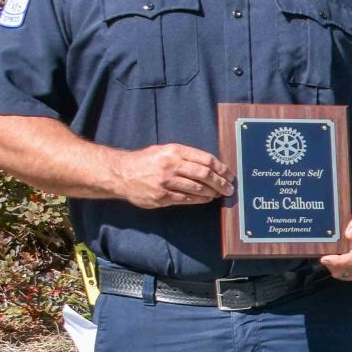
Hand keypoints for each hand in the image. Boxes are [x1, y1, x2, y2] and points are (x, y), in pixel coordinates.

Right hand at [112, 143, 230, 207]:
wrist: (121, 173)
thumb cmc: (146, 161)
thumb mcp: (164, 151)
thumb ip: (185, 157)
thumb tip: (212, 166)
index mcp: (174, 151)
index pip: (205, 159)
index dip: (221, 168)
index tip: (229, 174)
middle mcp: (171, 165)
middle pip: (205, 174)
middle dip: (221, 182)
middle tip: (229, 188)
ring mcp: (166, 182)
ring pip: (198, 188)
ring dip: (212, 192)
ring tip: (219, 193)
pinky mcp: (161, 197)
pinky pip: (187, 199)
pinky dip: (200, 200)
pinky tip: (206, 199)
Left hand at [321, 208, 351, 281]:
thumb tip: (350, 235)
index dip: (338, 262)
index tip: (324, 259)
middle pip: (348, 270)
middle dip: (333, 265)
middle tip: (323, 257)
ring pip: (344, 275)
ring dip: (334, 267)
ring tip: (330, 256)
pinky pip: (345, 276)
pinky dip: (337, 269)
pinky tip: (335, 261)